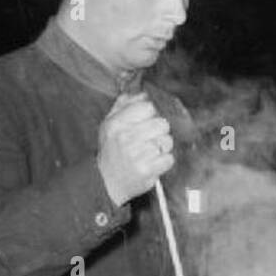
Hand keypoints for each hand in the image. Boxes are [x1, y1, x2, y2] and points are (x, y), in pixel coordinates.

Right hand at [96, 91, 174, 205]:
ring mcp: (137, 155)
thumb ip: (124, 105)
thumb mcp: (110, 124)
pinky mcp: (147, 170)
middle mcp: (126, 138)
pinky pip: (169, 159)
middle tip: (150, 138)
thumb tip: (143, 94)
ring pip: (167, 141)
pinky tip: (153, 162)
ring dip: (163, 146)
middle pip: (162, 123)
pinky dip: (164, 161)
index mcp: (116, 123)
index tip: (148, 120)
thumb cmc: (112, 150)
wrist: (107, 182)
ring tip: (151, 151)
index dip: (152, 113)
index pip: (148, 107)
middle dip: (160, 131)